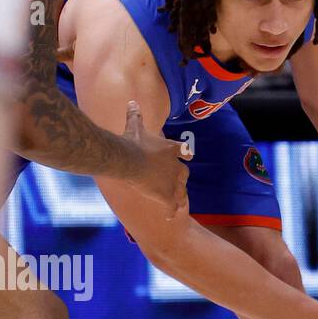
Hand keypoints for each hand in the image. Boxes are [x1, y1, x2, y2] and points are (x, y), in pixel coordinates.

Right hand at [122, 100, 189, 219]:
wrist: (129, 159)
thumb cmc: (132, 142)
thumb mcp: (135, 126)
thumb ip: (136, 115)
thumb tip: (132, 101)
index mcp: (170, 149)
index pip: (184, 150)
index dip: (185, 153)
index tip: (188, 155)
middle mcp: (175, 166)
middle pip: (184, 173)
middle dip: (181, 178)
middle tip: (180, 183)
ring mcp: (172, 182)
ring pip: (180, 191)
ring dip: (179, 197)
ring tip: (179, 203)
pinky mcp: (165, 195)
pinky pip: (171, 206)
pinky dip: (171, 212)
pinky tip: (169, 217)